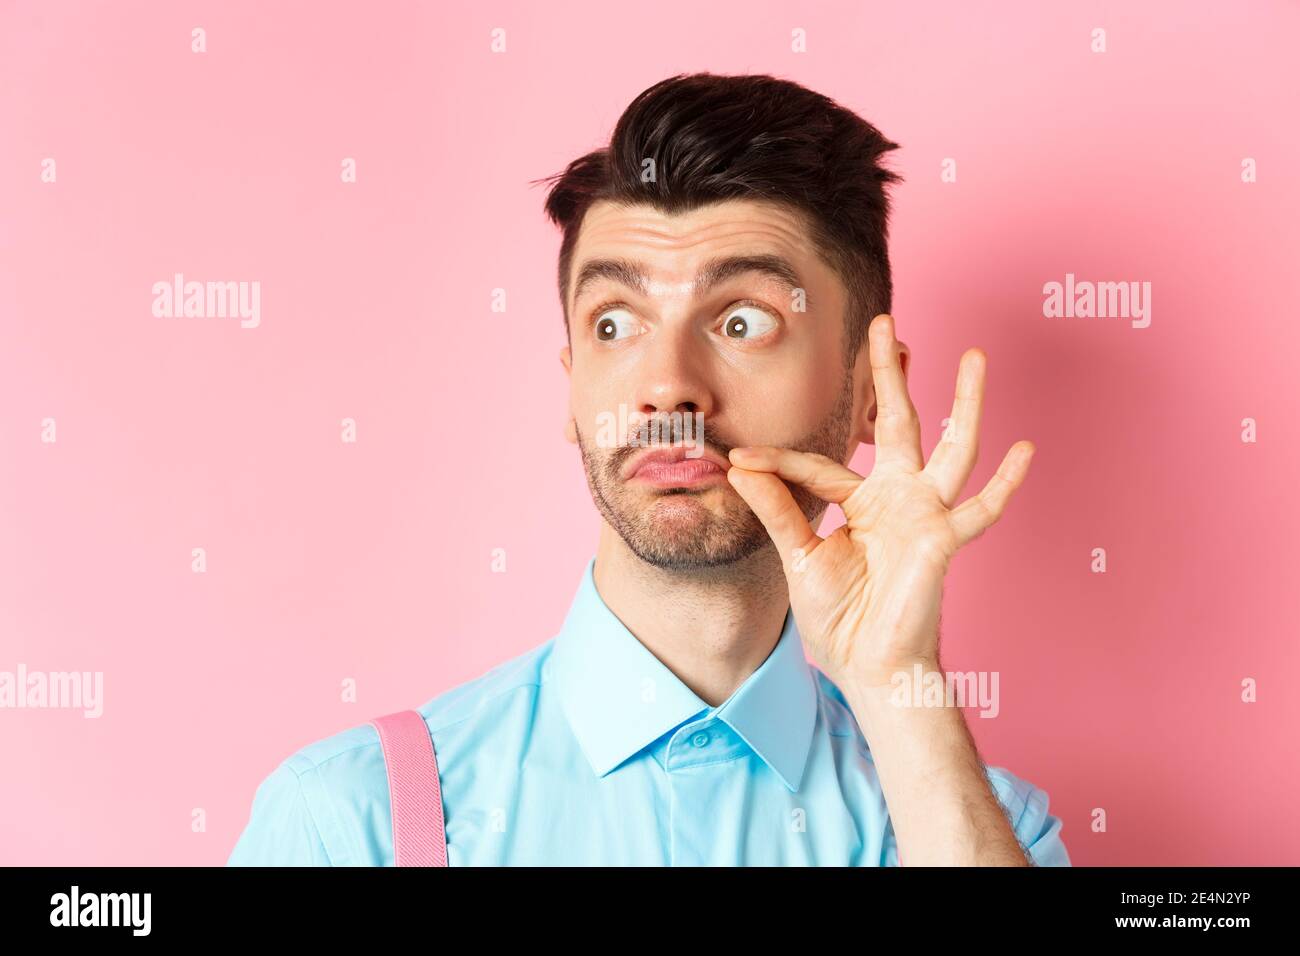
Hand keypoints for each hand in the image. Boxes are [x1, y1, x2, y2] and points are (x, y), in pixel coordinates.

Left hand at [725, 314, 1033, 690]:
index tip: (738, 457)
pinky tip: (1024, 450)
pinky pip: (980, 510)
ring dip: (965, 402)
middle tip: (883, 323)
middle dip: (889, 375)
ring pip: (952, 447)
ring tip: (976, 357)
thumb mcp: (797, 556)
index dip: (778, 463)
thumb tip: (738, 468)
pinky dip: (1004, 483)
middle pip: (896, 422)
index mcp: (861, 503)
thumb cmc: (838, 618)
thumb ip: (776, 509)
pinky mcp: (943, 540)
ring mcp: (926, 515)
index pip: (820, 465)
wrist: (867, 667)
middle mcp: (897, 498)